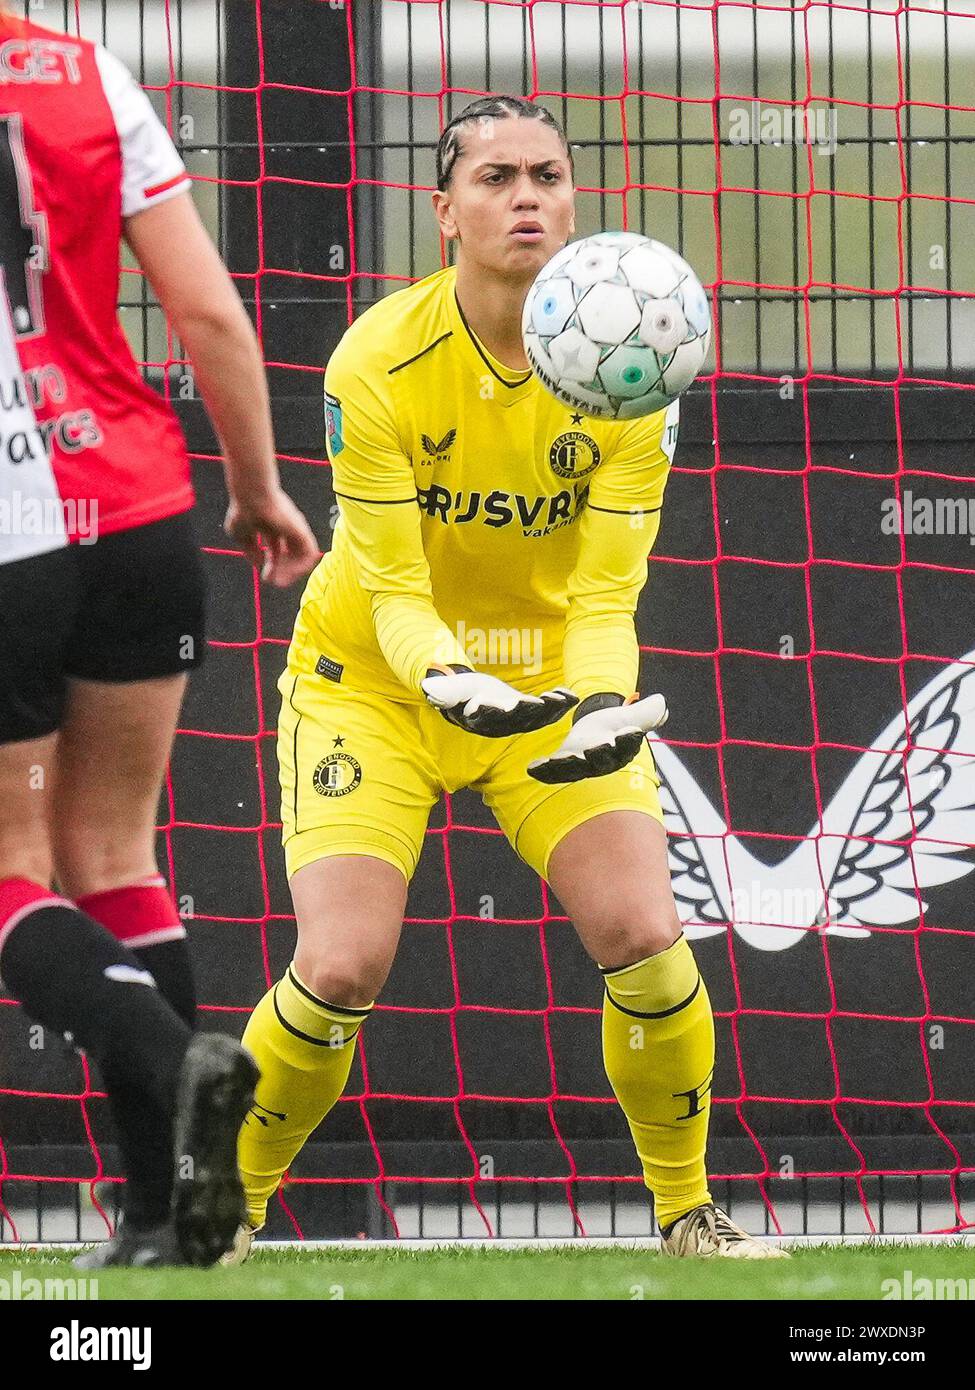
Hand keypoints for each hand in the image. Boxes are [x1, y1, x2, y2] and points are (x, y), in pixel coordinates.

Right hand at [224, 487, 320, 586]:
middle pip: (291, 556)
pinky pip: (311, 555)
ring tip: (281, 581)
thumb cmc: (243, 511)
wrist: (252, 498)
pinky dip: (302, 567)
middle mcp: (286, 529)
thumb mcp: (241, 535)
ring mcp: (296, 530)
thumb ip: (250, 550)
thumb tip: (258, 564)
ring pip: (303, 557)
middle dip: (283, 571)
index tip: (266, 578)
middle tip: (275, 582)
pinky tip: (289, 573)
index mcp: (271, 528)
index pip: (278, 551)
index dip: (273, 567)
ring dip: (293, 572)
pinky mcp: (303, 531)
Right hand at [420, 666, 577, 736]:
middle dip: (529, 711)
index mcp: (481, 719)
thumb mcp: (453, 690)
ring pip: (536, 717)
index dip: (494, 711)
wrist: (475, 696)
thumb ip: (444, 692)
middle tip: (540, 702)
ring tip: (561, 698)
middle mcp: (502, 725)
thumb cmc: (462, 693)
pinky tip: (571, 694)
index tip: (502, 704)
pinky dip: (560, 702)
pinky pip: (549, 710)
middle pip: (515, 719)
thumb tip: (429, 692)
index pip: (486, 717)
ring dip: (550, 709)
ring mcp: (520, 720)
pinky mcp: (534, 713)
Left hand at [527, 692, 667, 782]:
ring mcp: (581, 766)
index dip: (629, 740)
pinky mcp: (561, 766)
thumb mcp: (629, 717)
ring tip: (562, 758)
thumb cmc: (615, 727)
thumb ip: (645, 713)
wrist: (593, 733)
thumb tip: (662, 704)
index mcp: (620, 749)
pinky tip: (533, 767)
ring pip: (575, 769)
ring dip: (569, 766)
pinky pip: (552, 772)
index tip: (632, 731)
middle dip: (599, 754)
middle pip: (602, 760)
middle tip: (597, 746)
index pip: (627, 745)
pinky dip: (544, 771)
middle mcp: (602, 762)